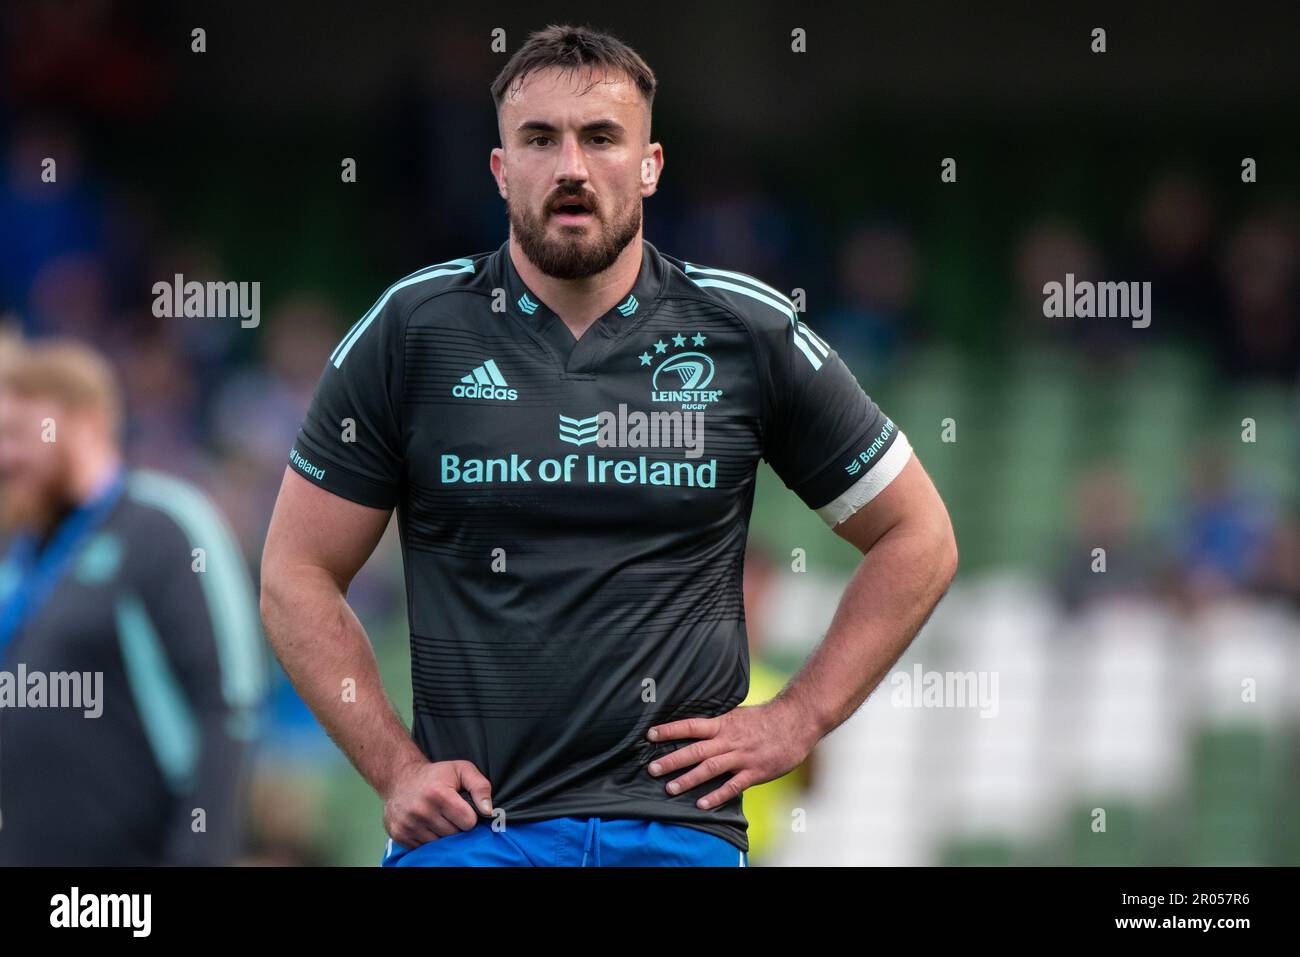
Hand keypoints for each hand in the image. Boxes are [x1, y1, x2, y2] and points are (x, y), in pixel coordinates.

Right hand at [381, 758, 493, 846]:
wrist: (401, 778)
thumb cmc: (436, 775)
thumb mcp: (462, 770)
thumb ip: (480, 786)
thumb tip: (488, 811)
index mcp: (439, 794)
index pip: (468, 822)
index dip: (469, 816)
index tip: (462, 808)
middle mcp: (421, 810)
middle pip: (454, 834)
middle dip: (455, 825)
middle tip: (448, 812)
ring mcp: (408, 824)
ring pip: (439, 844)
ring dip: (442, 834)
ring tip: (437, 817)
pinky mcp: (399, 834)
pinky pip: (423, 848)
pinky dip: (428, 839)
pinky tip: (425, 824)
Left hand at [645, 697, 821, 809]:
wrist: (796, 722)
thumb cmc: (766, 719)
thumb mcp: (737, 716)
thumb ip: (718, 725)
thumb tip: (696, 728)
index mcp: (723, 724)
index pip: (691, 726)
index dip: (670, 730)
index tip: (650, 735)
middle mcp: (729, 740)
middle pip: (695, 750)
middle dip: (672, 760)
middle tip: (652, 769)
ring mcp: (741, 757)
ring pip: (710, 769)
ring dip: (689, 779)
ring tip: (670, 789)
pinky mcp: (754, 772)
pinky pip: (732, 786)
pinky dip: (716, 795)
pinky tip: (702, 804)